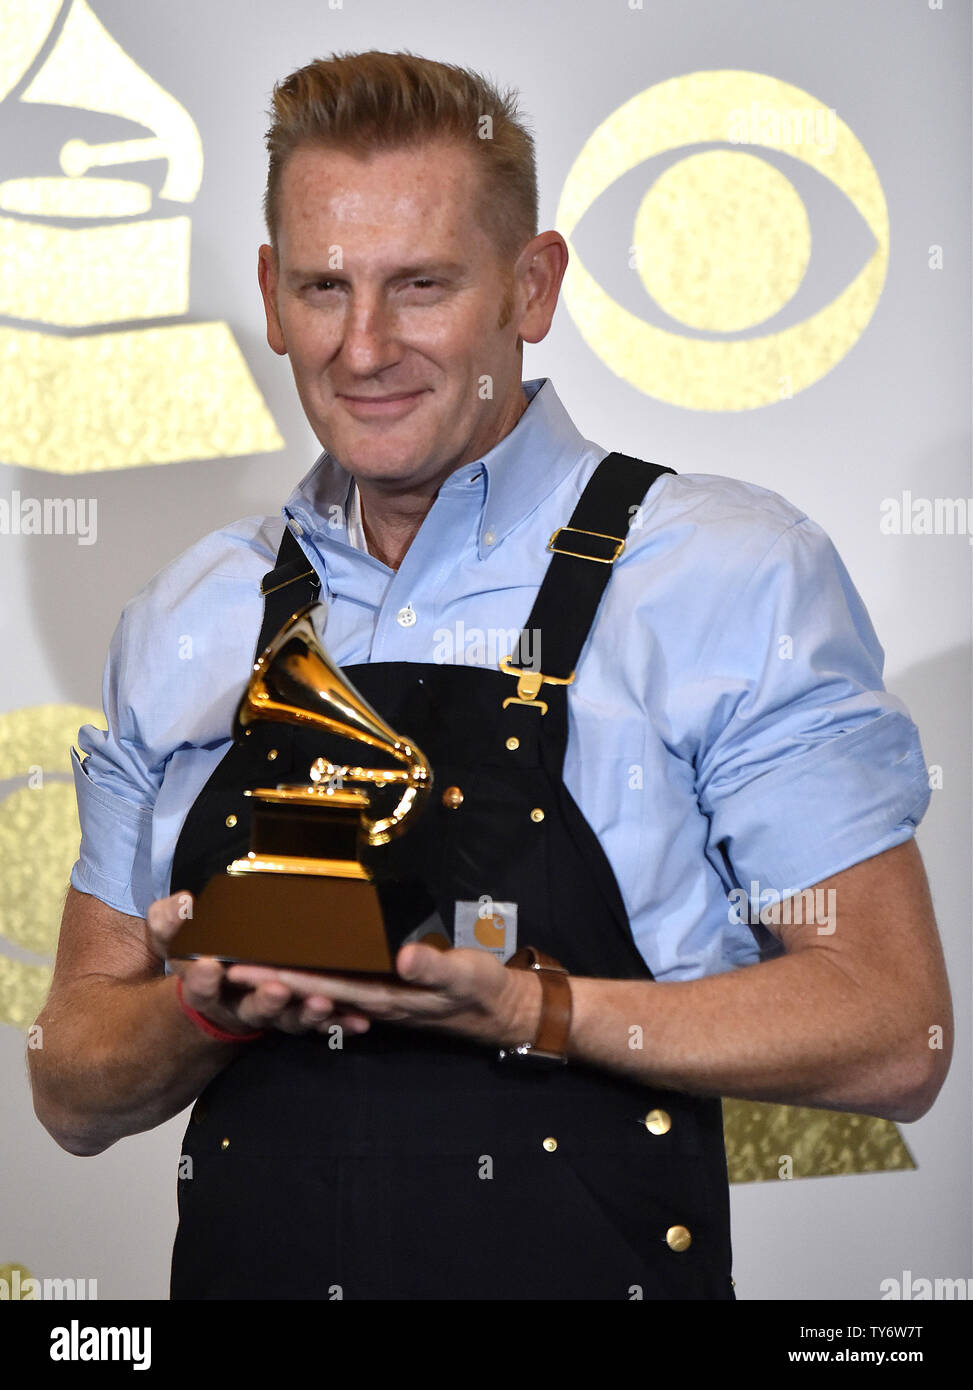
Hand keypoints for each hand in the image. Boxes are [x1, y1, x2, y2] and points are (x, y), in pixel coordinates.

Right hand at [147, 891, 374, 1037]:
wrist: (219, 990)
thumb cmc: (201, 954)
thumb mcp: (177, 937)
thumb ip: (171, 921)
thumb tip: (183, 902)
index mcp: (207, 988)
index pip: (199, 987)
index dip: (202, 981)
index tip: (209, 967)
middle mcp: (239, 1007)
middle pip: (252, 1009)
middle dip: (266, 1001)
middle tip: (277, 989)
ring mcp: (272, 1016)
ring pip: (289, 1020)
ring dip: (306, 1014)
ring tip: (323, 1004)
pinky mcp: (297, 1017)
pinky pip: (319, 1024)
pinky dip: (338, 1023)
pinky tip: (359, 1021)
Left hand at [225, 942, 541, 1048]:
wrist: (497, 1008)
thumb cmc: (481, 989)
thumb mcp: (464, 974)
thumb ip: (435, 967)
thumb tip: (403, 958)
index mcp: (382, 996)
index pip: (320, 986)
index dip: (280, 977)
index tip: (242, 967)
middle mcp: (368, 999)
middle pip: (306, 989)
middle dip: (262, 979)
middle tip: (217, 963)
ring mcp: (372, 997)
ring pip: (315, 988)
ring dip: (278, 978)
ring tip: (239, 962)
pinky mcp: (379, 990)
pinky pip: (334, 984)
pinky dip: (307, 977)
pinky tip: (288, 967)